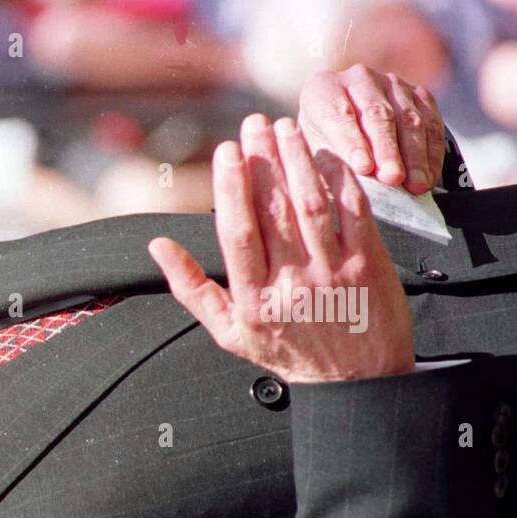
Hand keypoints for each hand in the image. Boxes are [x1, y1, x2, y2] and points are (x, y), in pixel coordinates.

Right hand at [148, 114, 414, 383]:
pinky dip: (340, 179)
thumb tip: (157, 247)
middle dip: (263, 160)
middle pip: (273, 210)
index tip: (227, 152)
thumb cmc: (289, 353)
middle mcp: (292, 284)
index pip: (237, 232)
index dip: (230, 187)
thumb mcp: (228, 332)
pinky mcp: (369, 265)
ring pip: (312, 204)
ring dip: (298, 159)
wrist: (357, 381)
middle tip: (255, 125)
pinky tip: (326, 155)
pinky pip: (354, 212)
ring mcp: (333, 273)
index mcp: (253, 299)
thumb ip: (190, 288)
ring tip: (287, 127)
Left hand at [299, 65, 445, 194]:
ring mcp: (392, 83)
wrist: (345, 132)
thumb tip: (347, 189)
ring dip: (415, 155)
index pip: (339, 114)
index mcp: (323, 88)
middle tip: (393, 178)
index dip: (352, 142)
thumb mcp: (315, 155)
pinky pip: (432, 122)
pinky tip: (430, 176)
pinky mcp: (418, 94)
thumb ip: (328, 167)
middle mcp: (359, 78)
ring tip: (416, 185)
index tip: (363, 168)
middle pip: (378, 114)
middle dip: (387, 150)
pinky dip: (432, 152)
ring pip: (408, 118)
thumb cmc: (323, 147)